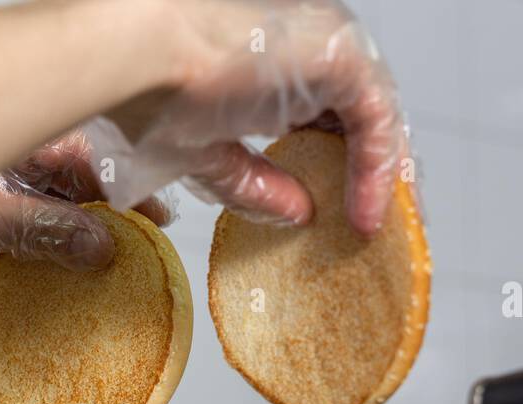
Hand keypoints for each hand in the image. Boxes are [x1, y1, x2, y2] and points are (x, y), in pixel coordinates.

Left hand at [0, 131, 172, 335]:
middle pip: (68, 170)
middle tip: (143, 233)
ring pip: (43, 190)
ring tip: (108, 252)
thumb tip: (96, 247)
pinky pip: (16, 209)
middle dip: (107, 203)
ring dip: (76, 221)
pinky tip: (57, 254)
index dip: (122, 184)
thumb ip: (39, 233)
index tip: (152, 211)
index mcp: (4, 134)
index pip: (82, 153)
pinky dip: (42, 231)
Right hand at [89, 0, 404, 235]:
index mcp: (281, 71)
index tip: (346, 219)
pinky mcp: (341, 57)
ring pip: (376, 122)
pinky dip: (375, 172)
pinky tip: (364, 215)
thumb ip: (256, 184)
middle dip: (370, 179)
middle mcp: (311, 54)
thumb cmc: (152, 93)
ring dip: (380, 181)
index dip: (342, 171)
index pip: (331, 121)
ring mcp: (329, 52)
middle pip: (362, 123)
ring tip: (373, 232)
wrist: (142, 64)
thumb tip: (300, 213)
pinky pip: (377, 121)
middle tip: (371, 232)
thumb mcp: (209, 156)